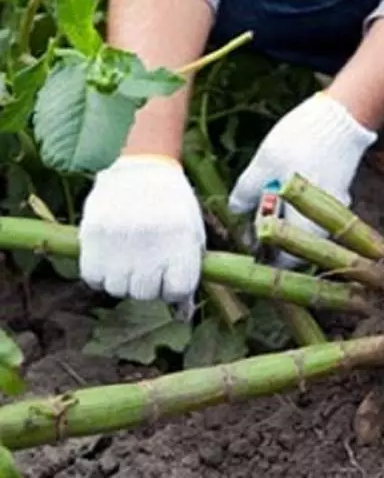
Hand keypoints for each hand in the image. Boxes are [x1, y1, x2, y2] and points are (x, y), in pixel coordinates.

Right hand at [78, 155, 205, 304]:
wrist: (142, 167)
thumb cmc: (173, 205)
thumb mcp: (192, 233)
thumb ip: (189, 270)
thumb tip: (183, 313)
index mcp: (181, 242)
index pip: (178, 291)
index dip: (174, 289)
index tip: (170, 279)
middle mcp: (151, 243)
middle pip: (145, 293)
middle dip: (148, 285)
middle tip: (147, 267)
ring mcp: (120, 240)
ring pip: (117, 289)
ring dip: (123, 280)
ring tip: (129, 259)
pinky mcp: (93, 234)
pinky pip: (93, 276)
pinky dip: (101, 274)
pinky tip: (110, 258)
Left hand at [228, 93, 376, 267]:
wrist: (341, 114)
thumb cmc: (301, 141)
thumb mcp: (263, 165)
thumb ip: (246, 192)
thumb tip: (235, 210)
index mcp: (308, 227)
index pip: (286, 262)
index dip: (264, 254)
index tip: (248, 238)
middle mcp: (327, 224)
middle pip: (295, 243)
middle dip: (272, 231)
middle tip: (253, 211)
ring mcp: (335, 206)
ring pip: (303, 223)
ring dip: (283, 214)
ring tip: (266, 191)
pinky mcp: (338, 190)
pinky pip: (313, 207)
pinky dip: (296, 201)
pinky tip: (283, 182)